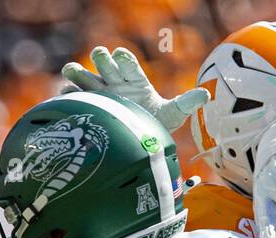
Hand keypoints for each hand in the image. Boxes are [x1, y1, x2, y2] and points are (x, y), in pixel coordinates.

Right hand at [62, 46, 207, 131]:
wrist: (139, 142)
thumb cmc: (155, 125)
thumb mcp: (172, 115)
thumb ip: (186, 103)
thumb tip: (206, 95)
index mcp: (134, 79)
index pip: (126, 60)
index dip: (122, 57)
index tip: (119, 56)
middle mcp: (114, 81)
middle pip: (103, 60)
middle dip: (101, 58)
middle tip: (101, 63)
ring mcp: (98, 92)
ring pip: (82, 74)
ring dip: (76, 71)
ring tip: (73, 73)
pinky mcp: (87, 105)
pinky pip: (72, 95)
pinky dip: (68, 95)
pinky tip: (68, 100)